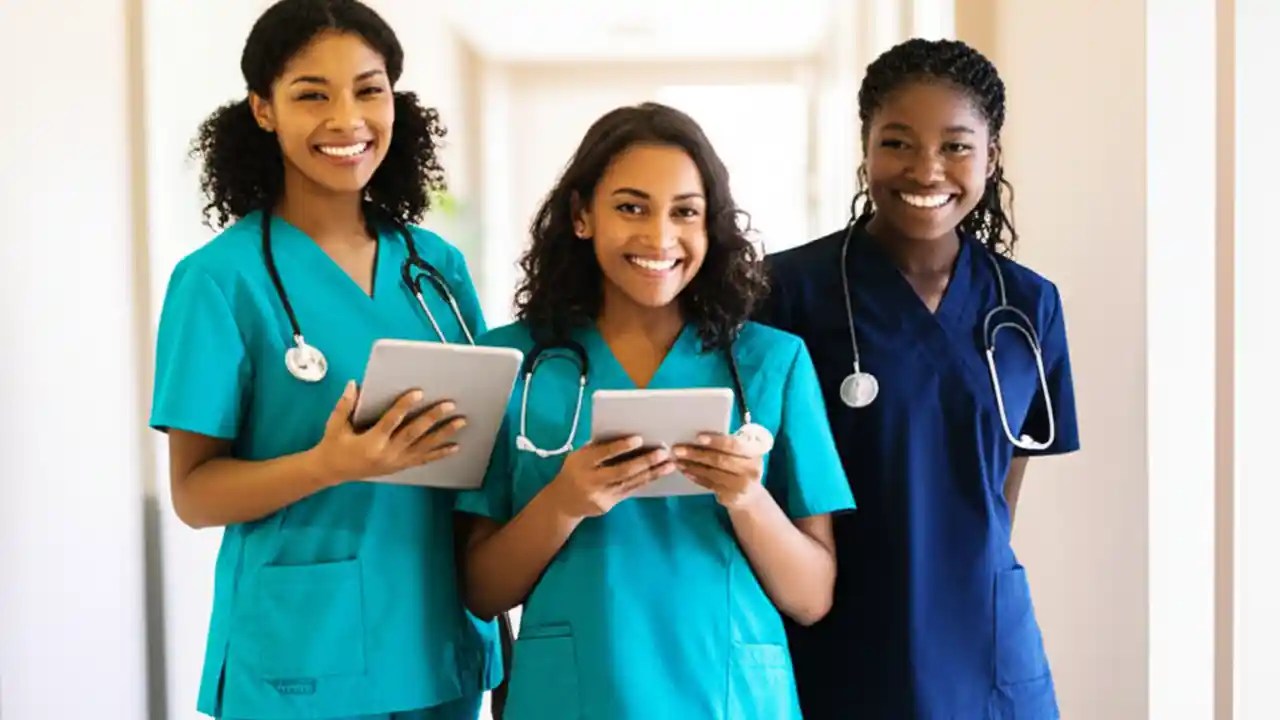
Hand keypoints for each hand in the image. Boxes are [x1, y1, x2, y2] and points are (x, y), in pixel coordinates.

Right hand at [310, 381, 465, 485]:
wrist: (332, 471)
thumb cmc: (334, 445)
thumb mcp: (335, 425)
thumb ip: (345, 404)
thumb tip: (354, 384)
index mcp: (371, 442)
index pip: (391, 421)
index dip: (405, 406)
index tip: (418, 392)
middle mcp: (387, 453)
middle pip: (414, 433)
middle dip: (432, 418)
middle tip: (449, 405)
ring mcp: (396, 461)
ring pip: (424, 446)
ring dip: (444, 434)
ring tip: (460, 422)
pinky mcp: (400, 466)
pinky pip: (423, 460)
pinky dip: (440, 453)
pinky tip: (455, 447)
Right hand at [548, 436, 674, 519]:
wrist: (563, 502)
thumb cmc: (575, 470)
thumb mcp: (579, 456)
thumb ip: (598, 448)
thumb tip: (626, 433)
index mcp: (581, 462)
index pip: (603, 453)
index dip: (621, 446)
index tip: (639, 439)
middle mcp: (591, 480)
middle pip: (622, 470)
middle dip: (645, 461)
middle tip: (663, 452)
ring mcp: (601, 495)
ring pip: (630, 482)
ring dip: (652, 472)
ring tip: (669, 464)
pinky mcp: (609, 504)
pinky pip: (631, 490)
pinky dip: (646, 481)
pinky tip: (659, 473)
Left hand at [674, 434, 766, 509]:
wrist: (752, 496)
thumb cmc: (742, 466)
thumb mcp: (742, 454)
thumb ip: (727, 445)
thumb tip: (698, 437)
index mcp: (753, 452)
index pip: (734, 445)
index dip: (716, 441)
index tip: (698, 437)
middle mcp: (750, 469)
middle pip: (720, 460)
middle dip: (696, 454)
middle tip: (677, 449)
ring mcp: (741, 485)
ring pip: (713, 474)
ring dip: (692, 466)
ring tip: (678, 460)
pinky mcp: (731, 497)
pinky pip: (710, 485)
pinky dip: (696, 477)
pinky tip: (685, 471)